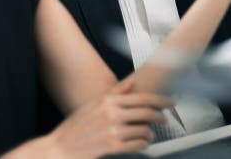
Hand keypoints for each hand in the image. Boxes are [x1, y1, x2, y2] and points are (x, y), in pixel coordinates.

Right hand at [46, 78, 173, 157]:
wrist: (60, 147)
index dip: (161, 100)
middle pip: (147, 112)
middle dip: (160, 116)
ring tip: (150, 134)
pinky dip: (143, 144)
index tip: (170, 103)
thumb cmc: (76, 126)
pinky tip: (143, 143)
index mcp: (109, 101)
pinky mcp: (112, 146)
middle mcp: (112, 114)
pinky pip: (136, 144)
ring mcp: (112, 130)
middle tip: (165, 119)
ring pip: (144, 129)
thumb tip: (132, 82)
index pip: (143, 97)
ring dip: (150, 133)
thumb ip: (115, 93)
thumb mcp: (94, 104)